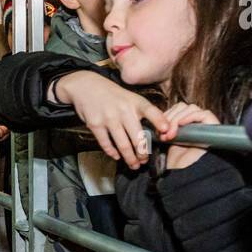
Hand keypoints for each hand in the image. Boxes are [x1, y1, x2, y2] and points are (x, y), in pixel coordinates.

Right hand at [53, 71, 170, 168]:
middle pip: (137, 137)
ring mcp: (109, 118)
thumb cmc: (112, 95)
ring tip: (134, 165)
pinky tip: (116, 156)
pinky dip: (112, 152)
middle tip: (144, 161)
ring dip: (130, 158)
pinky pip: (106, 143)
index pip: (151, 112)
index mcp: (135, 102)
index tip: (165, 131)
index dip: (159, 121)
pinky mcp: (95, 124)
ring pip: (123, 144)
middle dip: (142, 153)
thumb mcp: (130, 97)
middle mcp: (123, 110)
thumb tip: (159, 131)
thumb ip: (143, 112)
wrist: (86, 86)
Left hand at [162, 102, 219, 169]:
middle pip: (184, 106)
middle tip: (163, 132)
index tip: (159, 125)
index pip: (178, 108)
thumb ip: (165, 126)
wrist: (184, 172)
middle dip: (171, 117)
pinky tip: (181, 125)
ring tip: (170, 134)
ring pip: (192, 108)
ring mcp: (206, 124)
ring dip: (177, 118)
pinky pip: (204, 114)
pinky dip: (190, 116)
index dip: (168, 114)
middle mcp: (197, 122)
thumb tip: (158, 116)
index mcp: (187, 123)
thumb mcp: (167, 138)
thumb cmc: (176, 159)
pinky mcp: (214, 127)